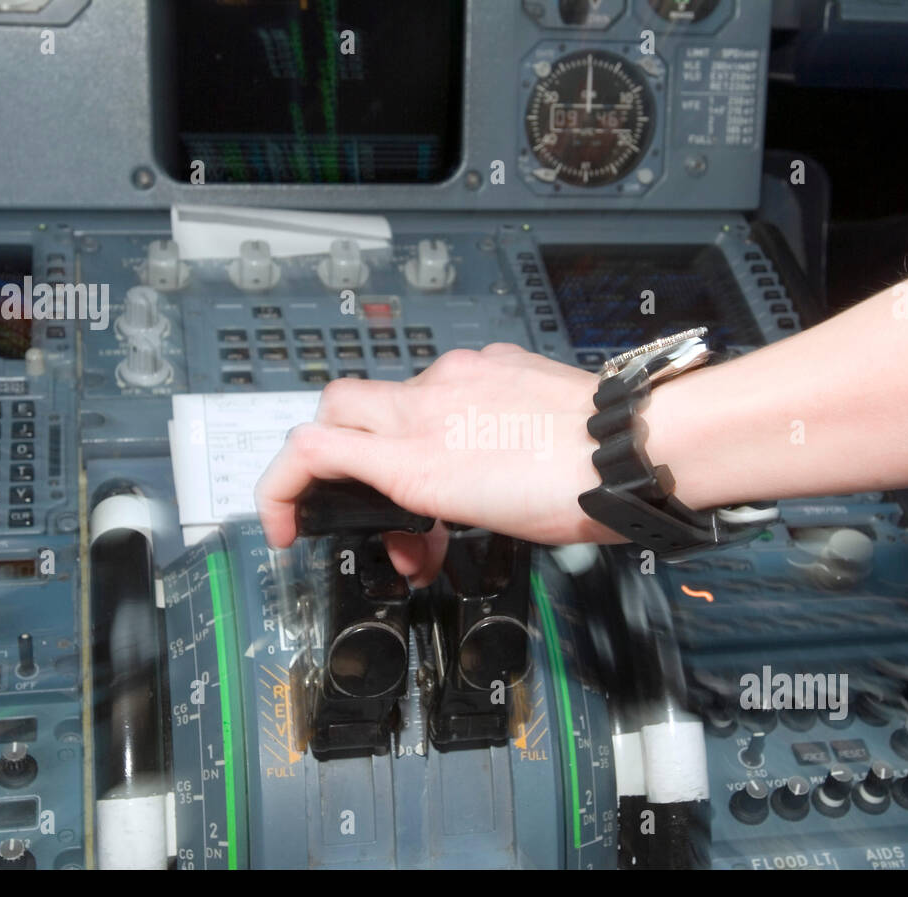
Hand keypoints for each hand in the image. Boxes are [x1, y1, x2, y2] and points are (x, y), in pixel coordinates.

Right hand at [255, 344, 616, 584]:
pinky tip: (480, 446)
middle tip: (359, 498)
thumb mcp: (477, 521)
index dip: (279, 490)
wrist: (628, 449)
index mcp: (415, 458)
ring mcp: (458, 376)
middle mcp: (426, 405)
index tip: (287, 523)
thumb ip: (423, 506)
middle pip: (333, 409)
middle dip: (330, 454)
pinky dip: (445, 417)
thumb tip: (411, 523)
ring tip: (437, 493)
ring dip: (398, 443)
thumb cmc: (571, 494)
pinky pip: (445, 384)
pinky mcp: (491, 361)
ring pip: (392, 400)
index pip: (307, 450)